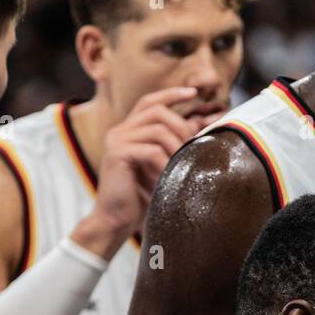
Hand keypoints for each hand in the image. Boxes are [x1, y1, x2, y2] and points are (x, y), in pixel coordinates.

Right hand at [72, 86, 207, 254]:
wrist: (116, 221)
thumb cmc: (141, 197)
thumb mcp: (162, 166)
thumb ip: (174, 145)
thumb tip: (198, 126)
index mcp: (129, 131)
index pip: (150, 102)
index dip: (171, 94)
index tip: (193, 93)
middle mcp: (119, 131)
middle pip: (156, 111)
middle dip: (180, 127)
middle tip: (190, 149)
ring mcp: (116, 141)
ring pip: (157, 129)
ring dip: (176, 147)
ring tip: (180, 167)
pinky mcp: (116, 155)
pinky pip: (150, 150)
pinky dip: (164, 164)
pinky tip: (166, 177)